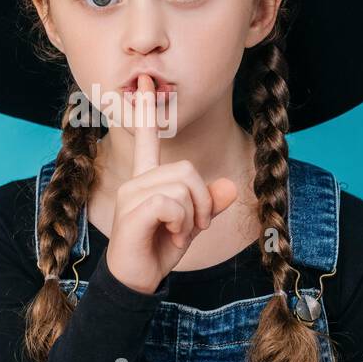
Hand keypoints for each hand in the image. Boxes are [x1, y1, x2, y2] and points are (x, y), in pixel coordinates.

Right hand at [104, 74, 239, 294]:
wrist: (137, 280)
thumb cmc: (159, 249)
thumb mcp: (192, 224)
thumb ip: (210, 203)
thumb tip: (230, 185)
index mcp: (148, 179)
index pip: (147, 138)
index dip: (148, 109)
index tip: (145, 81)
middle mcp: (137, 180)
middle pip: (187, 169)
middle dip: (202, 200)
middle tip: (195, 225)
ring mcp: (132, 193)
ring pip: (183, 186)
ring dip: (193, 215)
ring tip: (179, 232)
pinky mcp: (133, 210)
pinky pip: (173, 203)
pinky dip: (182, 222)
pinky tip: (169, 234)